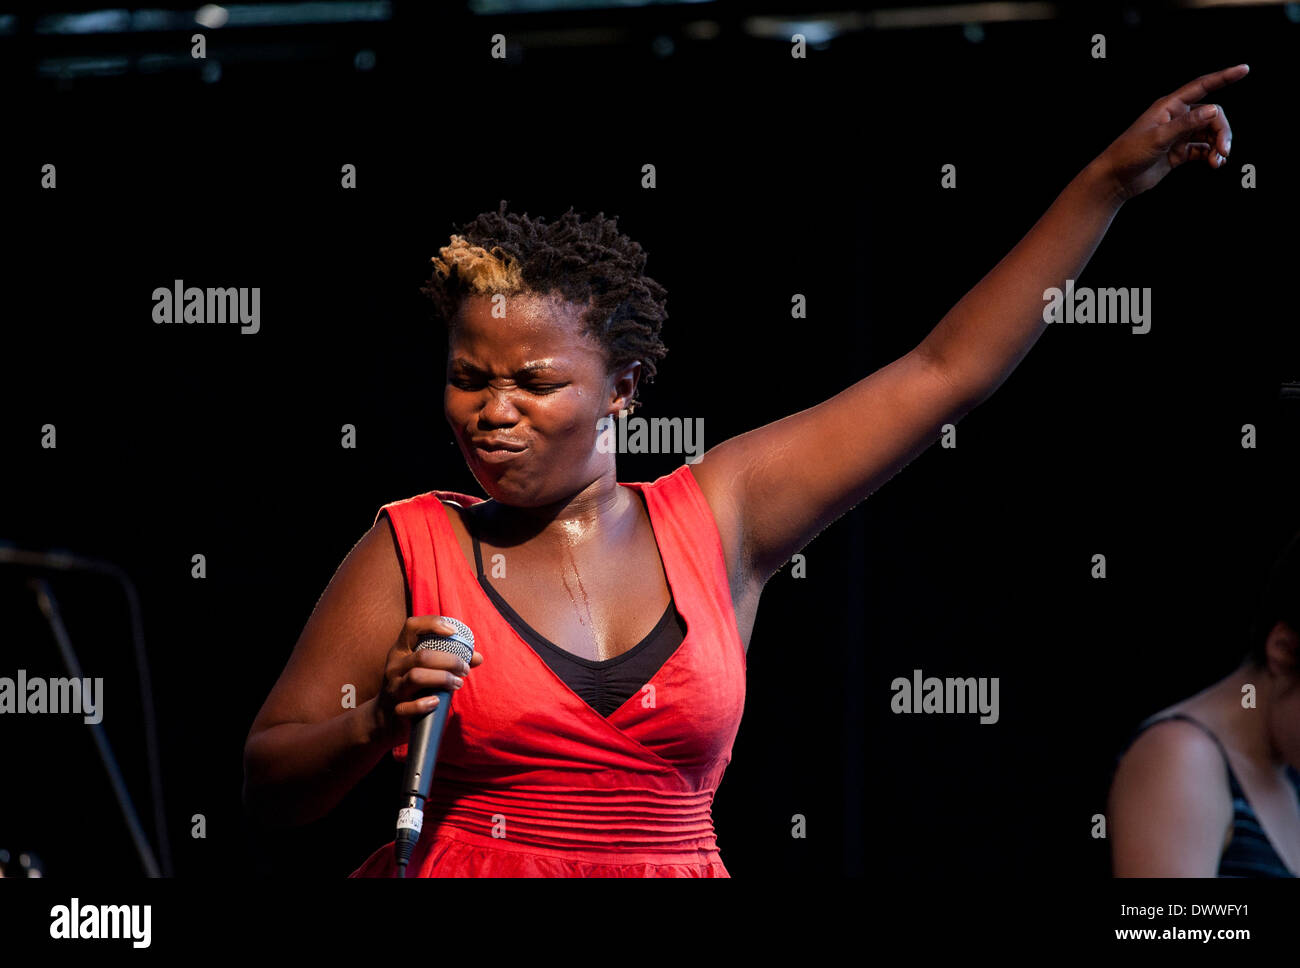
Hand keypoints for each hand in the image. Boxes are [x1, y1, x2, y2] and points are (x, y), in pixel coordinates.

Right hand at [370, 615, 483, 744]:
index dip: (433, 623)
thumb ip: (450, 661)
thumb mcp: (424, 669)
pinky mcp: (394, 709)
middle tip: (464, 669)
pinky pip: (408, 707)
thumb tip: (477, 657)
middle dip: (450, 661)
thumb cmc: (411, 687)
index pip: (411, 626)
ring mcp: (393, 688)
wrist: (383, 716)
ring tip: (457, 683)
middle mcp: (394, 666)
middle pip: (423, 656)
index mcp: (401, 650)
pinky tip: (436, 701)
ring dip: (443, 679)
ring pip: (417, 677)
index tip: (453, 631)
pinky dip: (424, 704)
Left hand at [1095, 64, 1247, 201]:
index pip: (1202, 86)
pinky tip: (1214, 164)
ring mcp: (1178, 135)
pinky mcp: (1178, 152)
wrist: (1115, 180)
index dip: (1224, 77)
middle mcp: (1176, 118)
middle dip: (1222, 131)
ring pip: (1209, 133)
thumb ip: (1186, 124)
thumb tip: (1213, 110)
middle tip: (1224, 150)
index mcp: (1169, 106)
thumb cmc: (1128, 154)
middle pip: (1212, 116)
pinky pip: (1203, 149)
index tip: (1244, 69)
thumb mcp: (1158, 137)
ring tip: (1218, 161)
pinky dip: (1211, 155)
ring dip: (1218, 146)